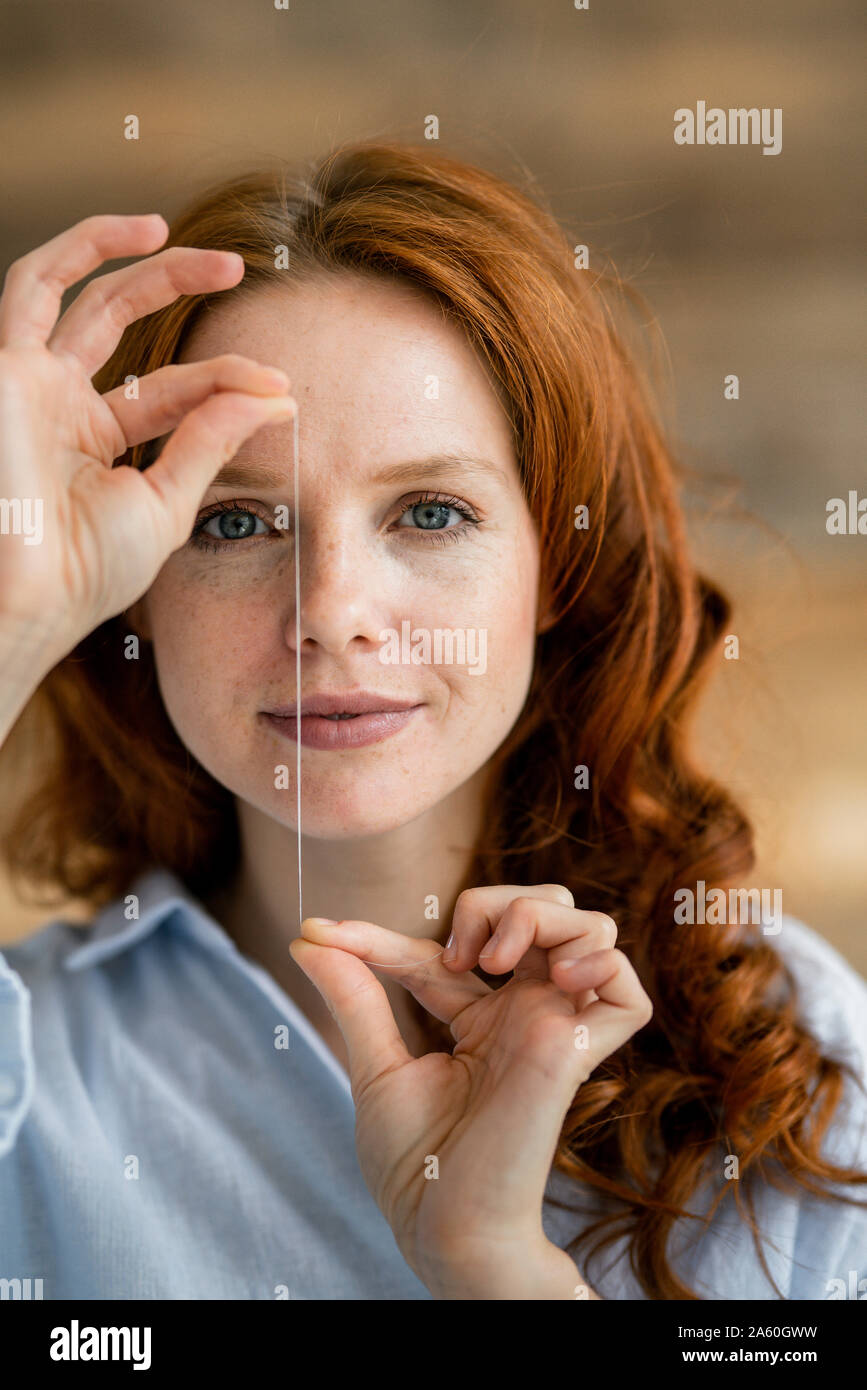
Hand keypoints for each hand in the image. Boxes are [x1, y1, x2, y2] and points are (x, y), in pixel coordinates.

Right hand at [0, 212, 295, 658]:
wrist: (30, 593)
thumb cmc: (85, 569)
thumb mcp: (165, 503)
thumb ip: (208, 442)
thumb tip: (271, 396)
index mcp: (96, 441)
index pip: (171, 388)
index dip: (228, 381)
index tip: (282, 389)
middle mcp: (61, 403)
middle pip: (122, 320)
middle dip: (179, 286)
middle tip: (239, 268)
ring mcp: (32, 382)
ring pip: (81, 291)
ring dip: (135, 258)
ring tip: (200, 245)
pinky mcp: (8, 367)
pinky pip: (36, 285)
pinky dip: (86, 249)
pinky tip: (141, 233)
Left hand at [290, 883, 652, 1296]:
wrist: (440, 1226)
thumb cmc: (412, 1166)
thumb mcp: (374, 1064)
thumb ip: (353, 997)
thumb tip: (306, 939)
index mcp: (482, 1019)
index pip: (448, 946)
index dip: (383, 936)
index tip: (324, 936)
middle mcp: (526, 1014)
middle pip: (545, 909)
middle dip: (498, 900)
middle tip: (457, 953)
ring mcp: (557, 1028)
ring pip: (593, 929)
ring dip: (539, 916)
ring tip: (494, 960)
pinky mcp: (579, 1053)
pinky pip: (629, 992)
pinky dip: (599, 961)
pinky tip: (551, 978)